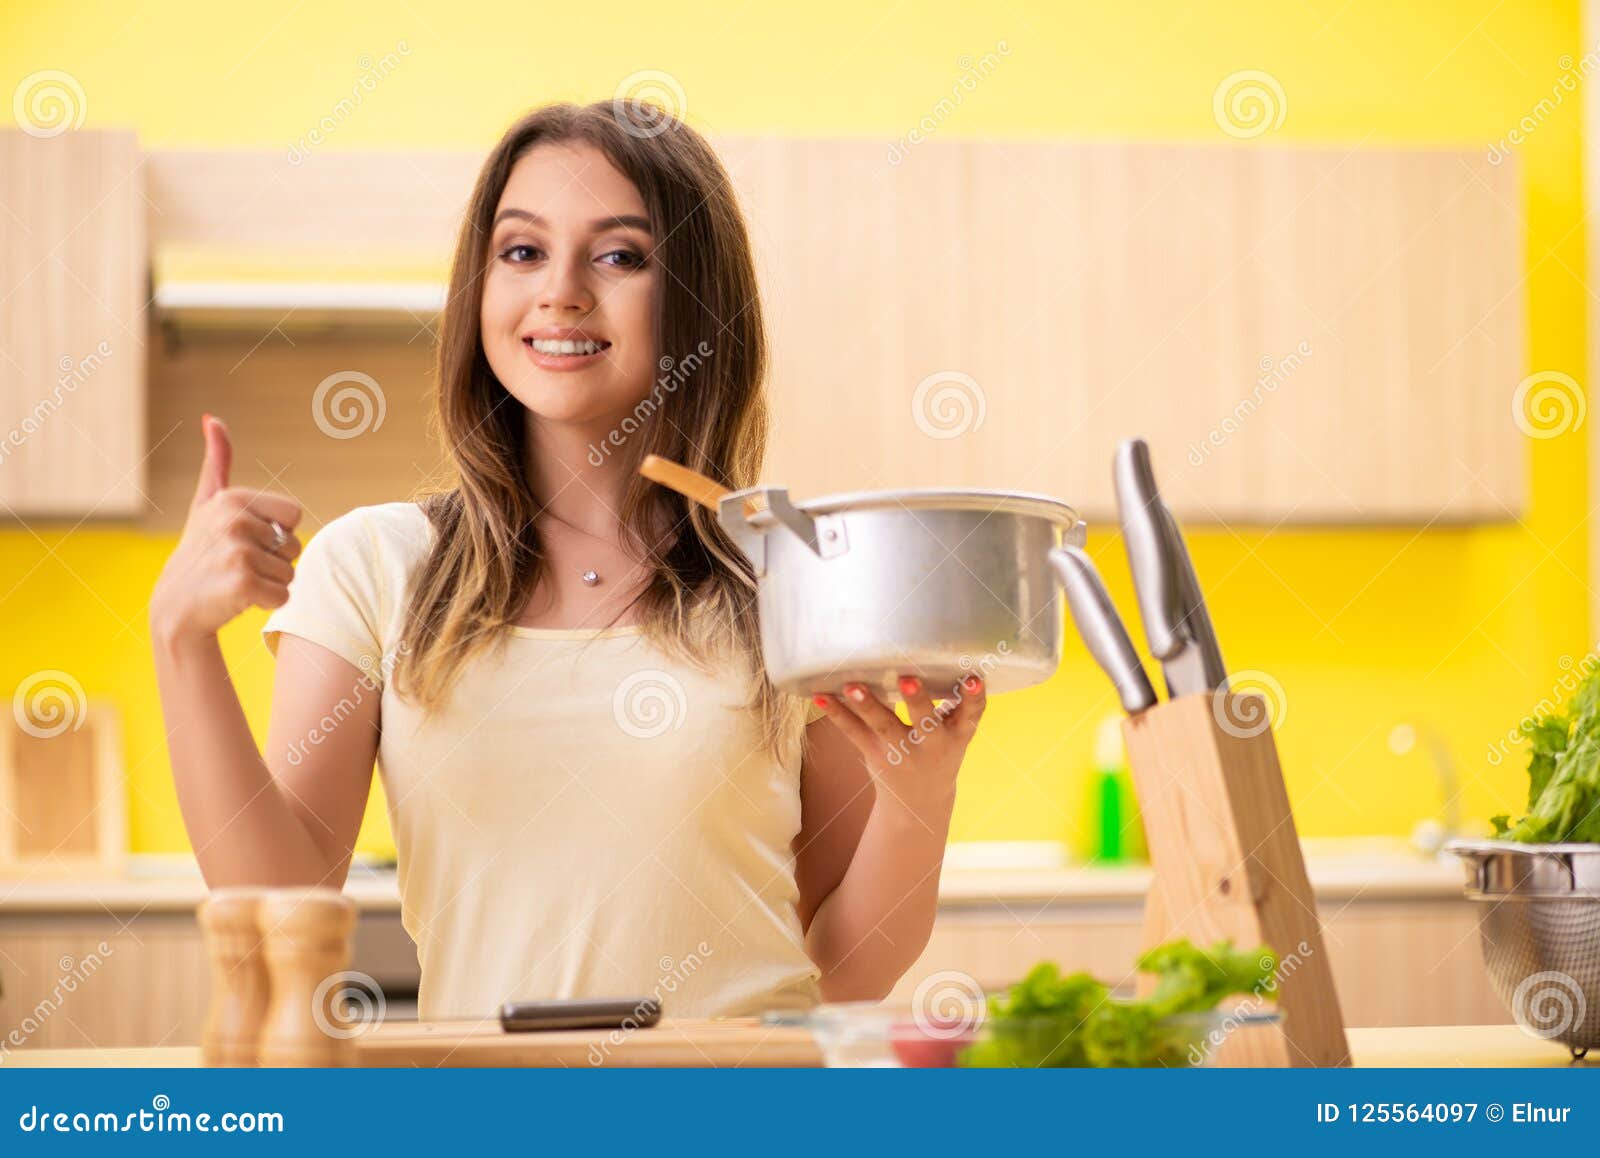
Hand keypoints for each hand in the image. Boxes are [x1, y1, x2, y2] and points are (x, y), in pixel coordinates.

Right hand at [149, 415, 303, 644]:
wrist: (176, 607)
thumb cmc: (200, 552)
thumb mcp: (207, 503)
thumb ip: (217, 462)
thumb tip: (212, 418)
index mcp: (233, 498)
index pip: (295, 515)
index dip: (278, 532)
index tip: (246, 538)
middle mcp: (234, 521)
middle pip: (295, 545)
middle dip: (275, 560)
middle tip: (237, 564)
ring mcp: (237, 552)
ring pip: (290, 573)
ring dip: (270, 583)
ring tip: (236, 580)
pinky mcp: (243, 584)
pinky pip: (283, 596)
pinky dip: (267, 603)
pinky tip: (238, 599)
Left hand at [811, 673, 987, 829]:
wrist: (920, 803)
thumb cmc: (939, 751)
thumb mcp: (954, 732)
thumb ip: (953, 704)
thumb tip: (935, 654)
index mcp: (957, 735)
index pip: (972, 715)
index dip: (974, 698)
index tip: (973, 680)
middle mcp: (931, 745)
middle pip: (925, 722)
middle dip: (917, 701)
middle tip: (908, 679)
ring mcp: (901, 752)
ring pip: (884, 726)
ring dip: (867, 705)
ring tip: (851, 686)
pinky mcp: (874, 754)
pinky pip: (854, 732)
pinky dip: (836, 713)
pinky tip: (820, 696)